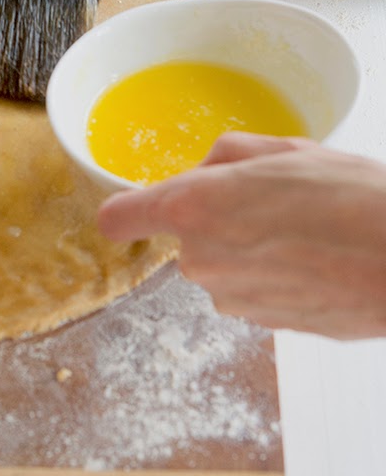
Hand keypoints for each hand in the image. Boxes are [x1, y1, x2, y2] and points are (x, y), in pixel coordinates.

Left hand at [97, 132, 385, 338]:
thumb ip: (226, 157)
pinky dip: (274, 275)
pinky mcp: (263, 324)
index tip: (137, 207)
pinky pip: (252, 288)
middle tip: (272, 200)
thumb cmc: (354, 200)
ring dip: (249, 247)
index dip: (129, 210)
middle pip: (186, 236)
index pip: (120, 217)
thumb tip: (206, 172)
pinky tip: (316, 260)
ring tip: (306, 231)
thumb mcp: (284, 151)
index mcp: (194, 209)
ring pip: (222, 263)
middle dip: (218, 216)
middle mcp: (201, 260)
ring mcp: (232, 298)